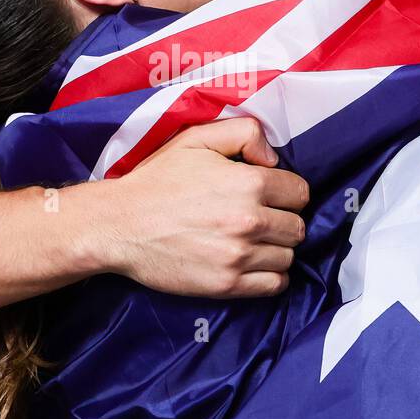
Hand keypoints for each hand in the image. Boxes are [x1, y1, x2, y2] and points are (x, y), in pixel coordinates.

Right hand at [106, 117, 308, 297]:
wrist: (119, 224)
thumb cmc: (157, 180)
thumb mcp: (196, 139)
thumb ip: (243, 133)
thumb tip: (273, 158)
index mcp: (248, 182)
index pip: (300, 193)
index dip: (286, 193)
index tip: (270, 197)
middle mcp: (249, 220)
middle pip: (297, 228)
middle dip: (283, 221)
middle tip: (259, 220)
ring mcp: (239, 255)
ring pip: (288, 257)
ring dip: (275, 249)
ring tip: (252, 242)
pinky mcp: (227, 284)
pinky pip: (274, 285)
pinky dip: (271, 276)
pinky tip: (253, 265)